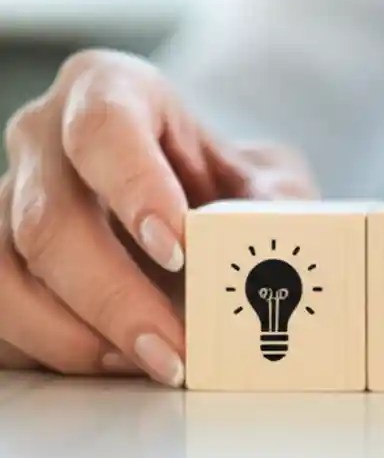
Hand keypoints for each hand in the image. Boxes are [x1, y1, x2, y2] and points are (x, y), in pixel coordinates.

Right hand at [0, 49, 316, 384]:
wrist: (194, 204)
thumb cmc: (223, 183)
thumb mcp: (266, 180)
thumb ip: (276, 206)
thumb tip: (283, 245)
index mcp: (112, 92)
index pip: (105, 129)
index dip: (136, 189)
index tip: (178, 249)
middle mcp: (43, 138)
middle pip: (50, 220)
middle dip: (114, 297)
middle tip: (173, 348)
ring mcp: (7, 200)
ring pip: (5, 274)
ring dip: (74, 336)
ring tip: (148, 364)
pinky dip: (50, 351)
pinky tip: (112, 365)